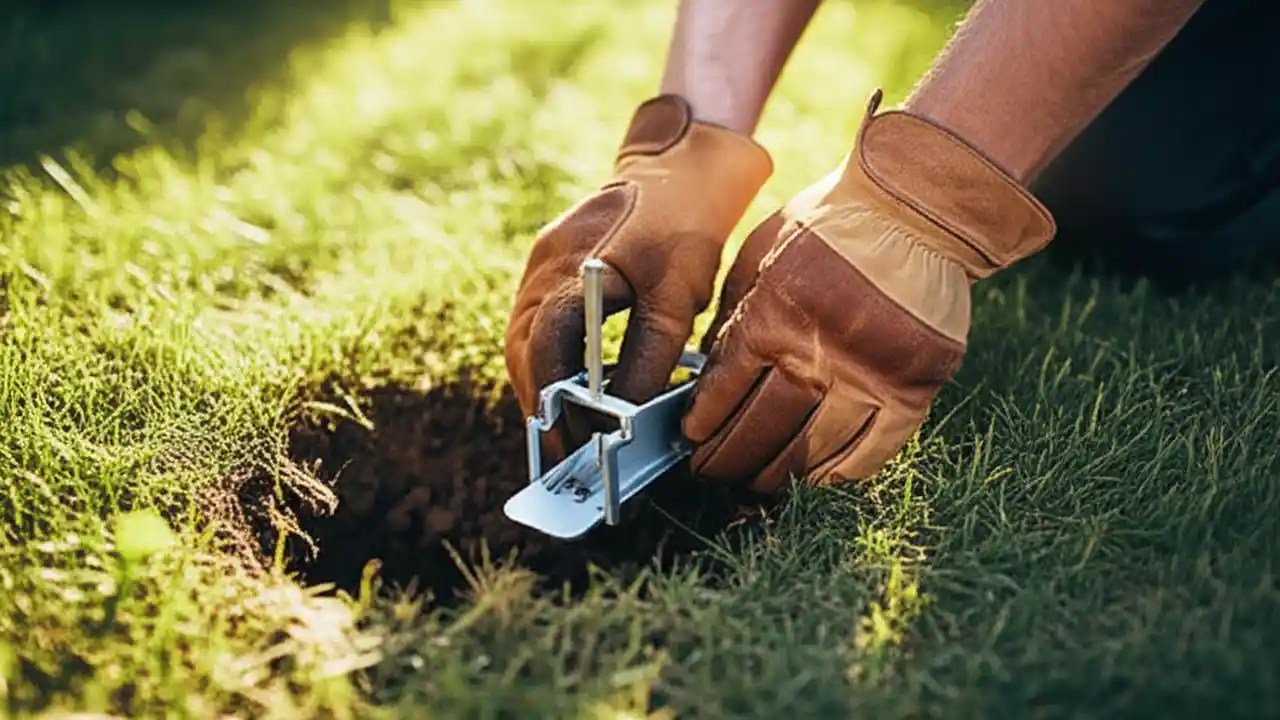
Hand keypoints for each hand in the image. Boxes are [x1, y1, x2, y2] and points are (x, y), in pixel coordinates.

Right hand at [505, 95, 771, 440]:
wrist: (679, 162)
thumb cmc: (685, 224)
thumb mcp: (678, 295)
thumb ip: (650, 357)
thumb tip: (628, 414)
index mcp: (570, 273)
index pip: (547, 354)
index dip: (556, 406)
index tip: (574, 449)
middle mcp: (542, 271)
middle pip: (523, 355)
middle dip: (541, 410)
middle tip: (562, 459)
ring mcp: (539, 267)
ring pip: (523, 343)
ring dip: (541, 390)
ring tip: (562, 436)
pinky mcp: (548, 267)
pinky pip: (536, 324)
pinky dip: (549, 363)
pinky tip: (569, 390)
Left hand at [684, 90, 1055, 492]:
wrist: (919, 208)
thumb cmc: (831, 221)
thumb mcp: (763, 252)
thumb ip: (736, 311)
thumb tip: (710, 372)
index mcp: (775, 316)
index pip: (726, 389)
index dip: (704, 422)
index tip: (691, 438)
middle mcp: (819, 353)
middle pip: (761, 429)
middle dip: (728, 458)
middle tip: (711, 471)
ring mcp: (869, 377)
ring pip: (809, 450)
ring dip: (775, 474)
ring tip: (754, 481)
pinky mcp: (912, 391)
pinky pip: (869, 452)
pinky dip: (835, 474)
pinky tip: (812, 479)